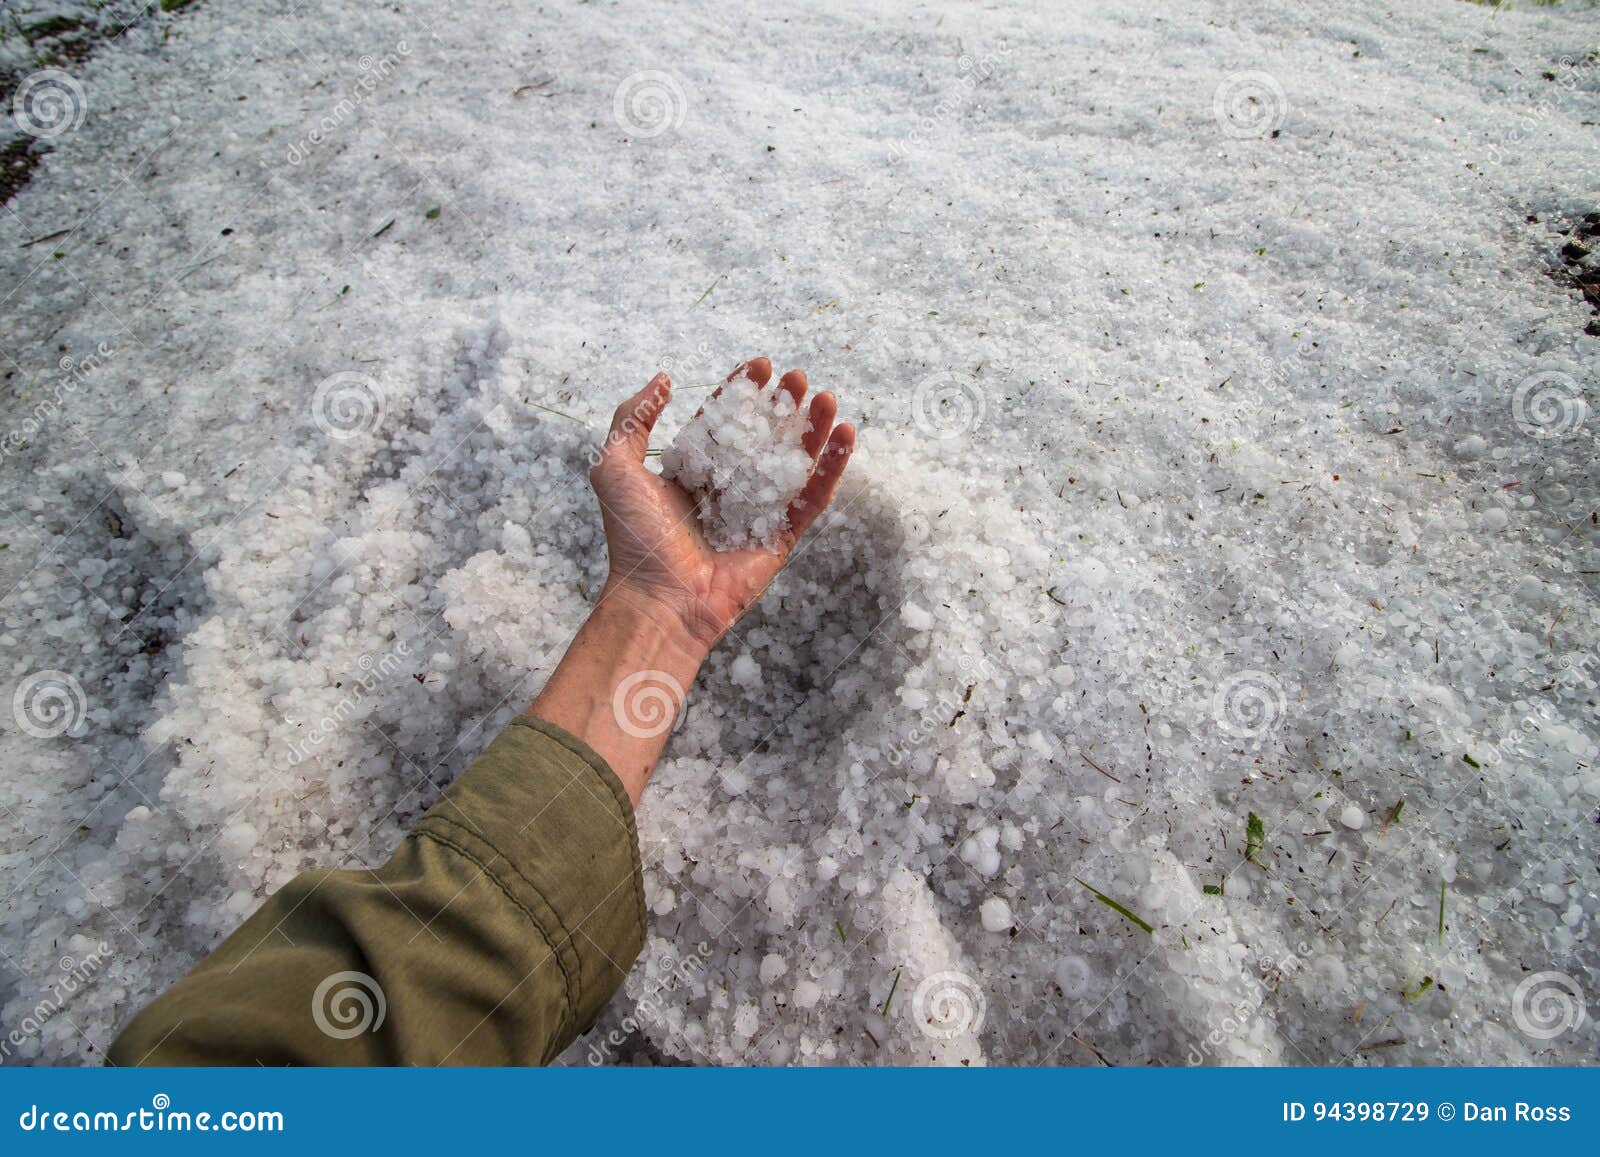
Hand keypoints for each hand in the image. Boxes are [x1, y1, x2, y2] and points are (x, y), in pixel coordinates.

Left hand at [588, 357, 854, 649]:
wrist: (659, 598)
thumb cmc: (634, 537)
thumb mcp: (615, 466)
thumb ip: (633, 418)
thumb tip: (664, 378)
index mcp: (690, 471)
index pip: (723, 421)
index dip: (743, 391)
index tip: (762, 365)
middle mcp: (725, 489)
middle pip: (763, 436)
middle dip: (783, 404)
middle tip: (798, 378)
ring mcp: (756, 513)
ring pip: (793, 463)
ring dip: (813, 429)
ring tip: (828, 398)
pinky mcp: (780, 538)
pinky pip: (812, 499)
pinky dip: (832, 469)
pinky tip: (845, 436)